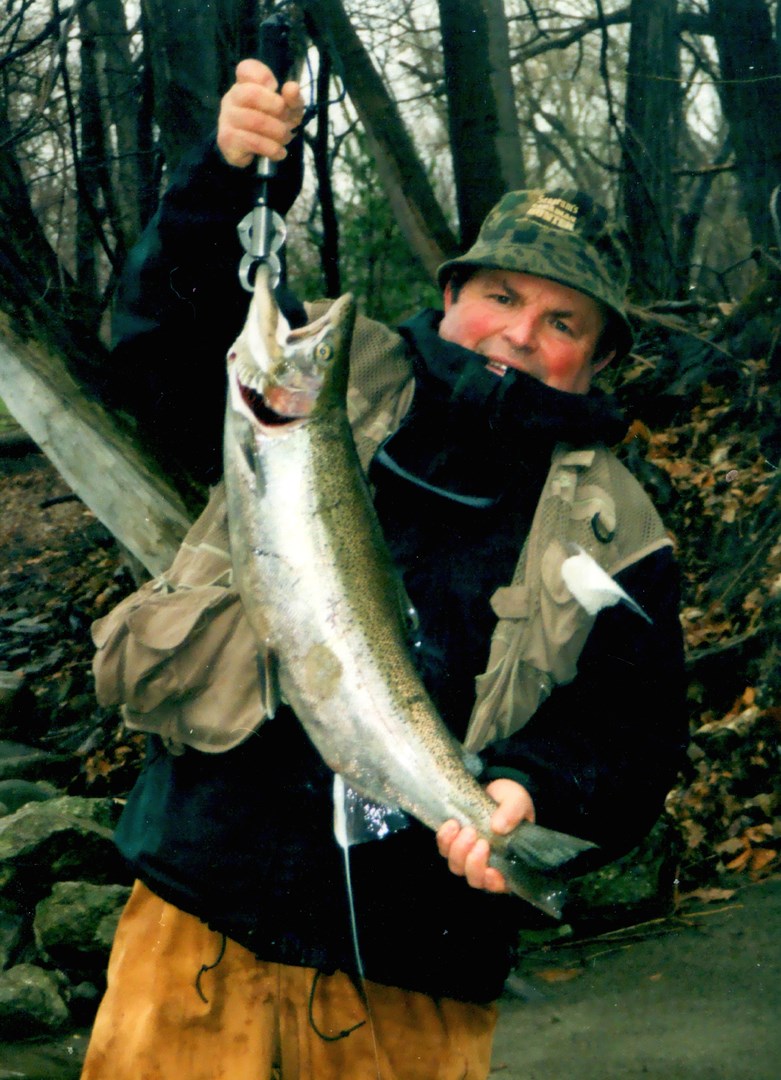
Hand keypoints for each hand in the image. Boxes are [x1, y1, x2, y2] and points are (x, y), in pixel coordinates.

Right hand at [217, 59, 304, 168]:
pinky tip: (279, 152)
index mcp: (245, 83)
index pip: (247, 68)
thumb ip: (292, 98)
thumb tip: (291, 88)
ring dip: (278, 132)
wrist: (252, 152)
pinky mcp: (227, 140)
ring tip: (285, 138)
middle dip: (277, 107)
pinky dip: (272, 149)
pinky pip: (253, 142)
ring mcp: (226, 118)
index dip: (265, 77)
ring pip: (255, 121)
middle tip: (287, 119)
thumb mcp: (288, 109)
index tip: (276, 89)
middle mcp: (232, 97)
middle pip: (252, 93)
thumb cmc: (271, 122)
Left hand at [436, 779, 534, 893]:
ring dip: (459, 850)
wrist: (489, 789)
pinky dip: (445, 839)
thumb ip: (513, 812)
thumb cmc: (508, 800)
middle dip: (474, 862)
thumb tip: (498, 828)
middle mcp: (486, 864)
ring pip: (457, 867)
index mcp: (508, 860)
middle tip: (477, 838)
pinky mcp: (452, 844)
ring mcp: (467, 856)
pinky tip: (452, 824)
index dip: (494, 882)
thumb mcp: (517, 800)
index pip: (501, 884)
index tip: (491, 871)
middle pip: (475, 879)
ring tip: (465, 829)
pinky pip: (444, 849)